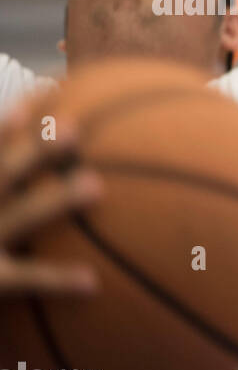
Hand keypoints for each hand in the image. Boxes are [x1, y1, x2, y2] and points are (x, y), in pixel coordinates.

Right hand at [0, 109, 99, 297]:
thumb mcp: (0, 215)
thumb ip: (11, 177)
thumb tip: (9, 133)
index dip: (11, 123)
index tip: (49, 88)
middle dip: (34, 149)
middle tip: (76, 127)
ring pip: (17, 218)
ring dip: (53, 202)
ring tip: (96, 186)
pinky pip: (23, 279)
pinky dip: (56, 279)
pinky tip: (93, 282)